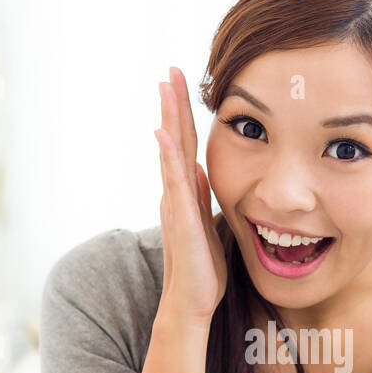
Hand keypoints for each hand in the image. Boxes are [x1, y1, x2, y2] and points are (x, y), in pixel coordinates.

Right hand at [155, 66, 226, 324]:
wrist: (192, 303)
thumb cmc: (202, 271)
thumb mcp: (208, 224)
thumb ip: (202, 197)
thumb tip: (199, 169)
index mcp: (188, 192)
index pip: (186, 144)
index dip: (184, 113)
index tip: (182, 82)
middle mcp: (177, 193)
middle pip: (174, 139)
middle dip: (173, 104)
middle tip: (171, 69)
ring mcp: (175, 204)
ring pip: (170, 152)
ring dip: (168, 118)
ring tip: (164, 86)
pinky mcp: (180, 220)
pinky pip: (173, 183)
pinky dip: (168, 158)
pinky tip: (162, 134)